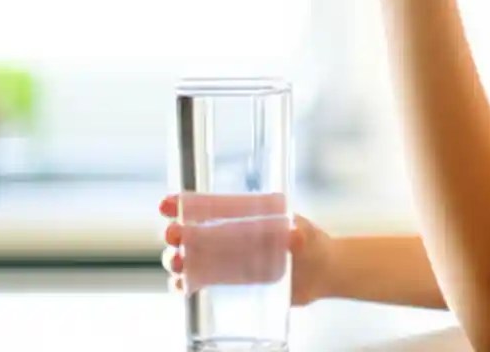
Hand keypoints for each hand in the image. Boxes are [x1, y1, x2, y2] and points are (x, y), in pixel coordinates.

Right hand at [158, 194, 335, 306]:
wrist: (322, 272)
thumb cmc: (311, 242)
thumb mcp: (305, 232)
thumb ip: (298, 233)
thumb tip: (293, 234)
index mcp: (238, 216)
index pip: (202, 207)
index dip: (181, 204)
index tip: (167, 205)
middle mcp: (226, 236)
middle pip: (189, 234)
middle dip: (175, 234)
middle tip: (174, 236)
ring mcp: (226, 261)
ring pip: (189, 259)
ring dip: (177, 261)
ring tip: (177, 264)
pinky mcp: (230, 283)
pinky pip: (199, 283)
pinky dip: (185, 284)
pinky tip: (180, 285)